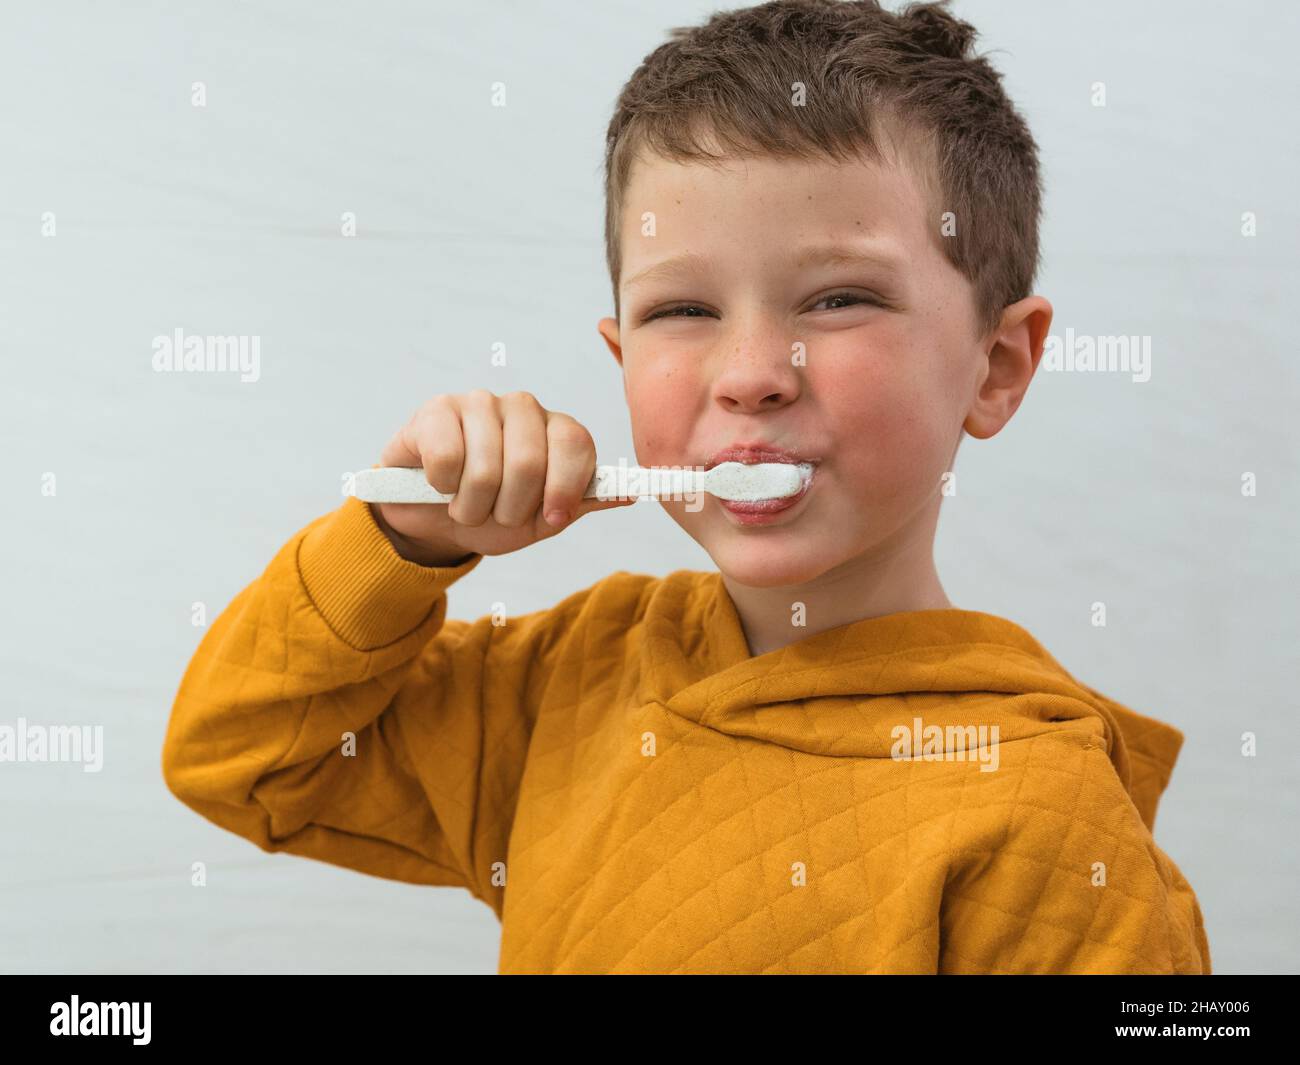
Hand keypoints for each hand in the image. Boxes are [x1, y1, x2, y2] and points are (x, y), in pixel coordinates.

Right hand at [370, 390, 633, 562]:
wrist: (433, 519)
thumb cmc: (492, 514)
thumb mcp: (542, 519)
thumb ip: (581, 502)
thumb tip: (629, 495)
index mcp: (556, 430)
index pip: (578, 444)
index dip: (566, 488)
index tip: (551, 517)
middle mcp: (523, 408)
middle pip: (530, 462)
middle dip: (510, 508)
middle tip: (496, 514)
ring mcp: (479, 403)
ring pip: (486, 468)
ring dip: (472, 506)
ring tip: (466, 504)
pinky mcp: (437, 410)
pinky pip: (447, 458)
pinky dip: (442, 487)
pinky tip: (439, 483)